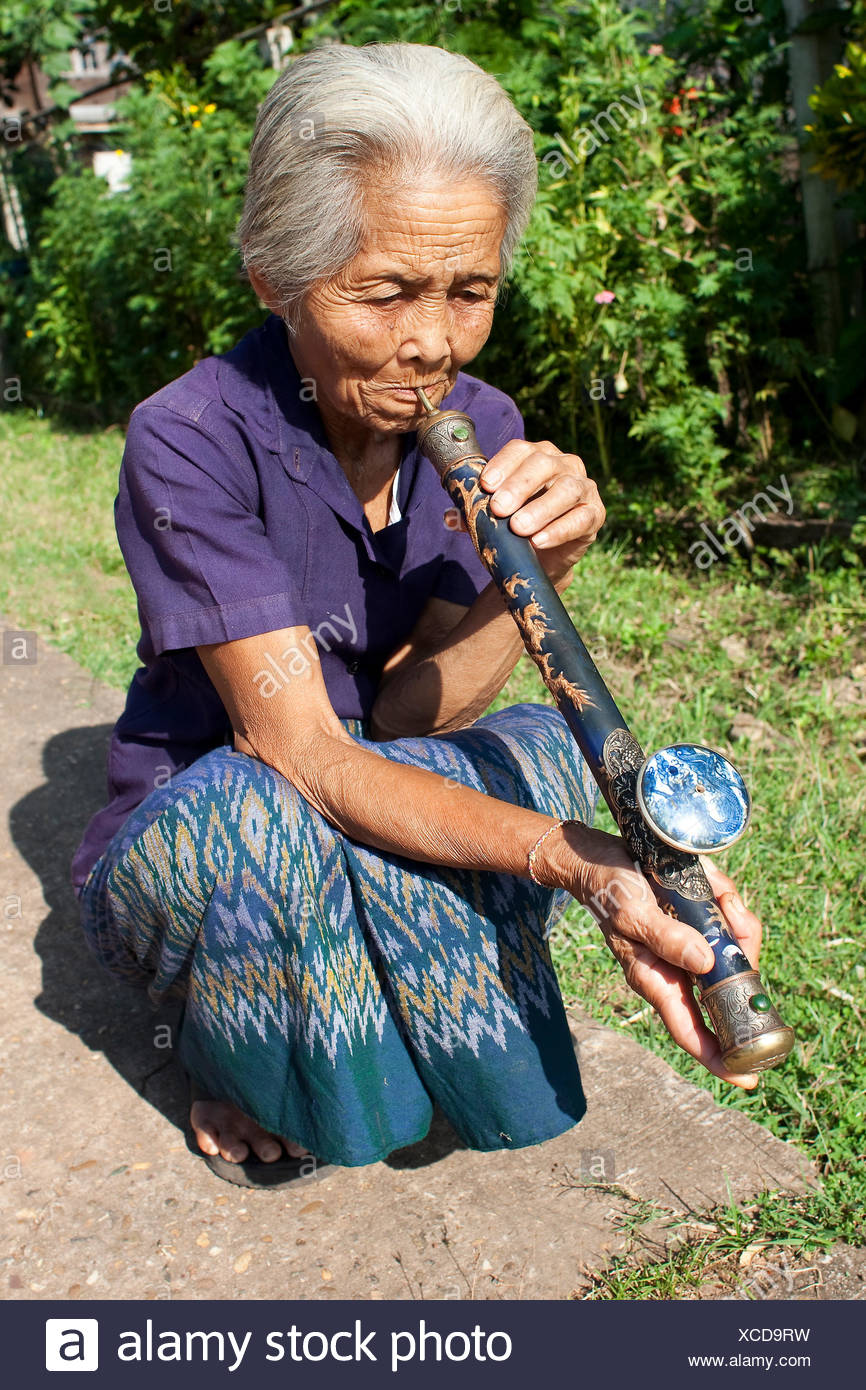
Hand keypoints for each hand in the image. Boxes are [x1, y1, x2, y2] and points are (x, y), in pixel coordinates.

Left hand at [451, 439, 604, 584]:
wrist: (542, 558)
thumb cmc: (515, 529)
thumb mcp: (492, 518)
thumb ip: (473, 512)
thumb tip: (451, 517)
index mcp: (536, 455)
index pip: (520, 450)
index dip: (502, 465)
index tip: (485, 485)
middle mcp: (563, 464)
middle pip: (543, 465)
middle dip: (519, 486)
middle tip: (499, 509)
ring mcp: (583, 487)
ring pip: (566, 490)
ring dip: (541, 508)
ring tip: (519, 527)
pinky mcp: (595, 514)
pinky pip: (581, 518)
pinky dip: (559, 530)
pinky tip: (539, 541)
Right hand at [543, 823, 763, 1088]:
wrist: (600, 856)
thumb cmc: (608, 890)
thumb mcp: (632, 912)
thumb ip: (666, 938)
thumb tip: (706, 963)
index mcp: (654, 979)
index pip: (689, 1029)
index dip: (718, 1057)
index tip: (748, 1079)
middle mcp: (676, 969)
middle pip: (725, 988)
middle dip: (744, 967)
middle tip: (742, 931)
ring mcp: (690, 948)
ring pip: (735, 953)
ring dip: (736, 923)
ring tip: (720, 893)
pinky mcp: (698, 925)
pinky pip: (731, 923)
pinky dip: (730, 902)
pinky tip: (714, 884)